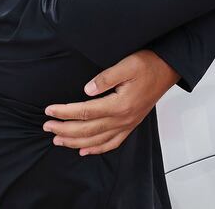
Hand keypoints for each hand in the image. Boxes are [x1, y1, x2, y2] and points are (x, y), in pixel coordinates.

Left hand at [42, 50, 178, 154]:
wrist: (167, 70)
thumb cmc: (148, 65)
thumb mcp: (127, 65)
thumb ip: (106, 78)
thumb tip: (86, 90)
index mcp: (119, 104)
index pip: (85, 112)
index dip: (65, 112)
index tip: (49, 110)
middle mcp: (123, 119)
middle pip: (88, 129)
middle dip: (64, 129)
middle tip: (47, 126)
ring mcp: (128, 124)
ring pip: (97, 140)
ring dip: (75, 142)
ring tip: (58, 140)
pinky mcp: (131, 125)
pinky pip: (113, 143)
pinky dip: (97, 149)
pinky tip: (84, 150)